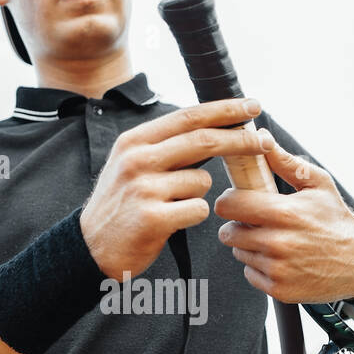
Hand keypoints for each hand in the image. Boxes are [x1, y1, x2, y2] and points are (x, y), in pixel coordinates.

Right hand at [79, 98, 271, 280]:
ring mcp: (144, 189)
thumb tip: (211, 130)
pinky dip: (192, 215)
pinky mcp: (153, 218)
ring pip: (202, 182)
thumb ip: (164, 146)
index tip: (251, 106)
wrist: (91, 247)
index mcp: (134, 141)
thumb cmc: (120, 205)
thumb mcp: (131, 164)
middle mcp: (137, 160)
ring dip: (198, 194)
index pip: (188, 117)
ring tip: (172, 205)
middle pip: (203, 141)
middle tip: (263, 141)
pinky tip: (171, 221)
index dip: (224, 110)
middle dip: (240, 140)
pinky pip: (197, 209)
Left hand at [214, 133, 353, 302]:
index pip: (229, 205)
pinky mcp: (278, 289)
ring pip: (239, 252)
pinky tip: (280, 259)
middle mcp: (277, 243)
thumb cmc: (336, 220)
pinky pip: (250, 274)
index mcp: (284, 213)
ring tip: (274, 240)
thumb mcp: (318, 185)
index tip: (236, 201)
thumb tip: (262, 139)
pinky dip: (259, 267)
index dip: (229, 201)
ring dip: (249, 246)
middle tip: (256, 222)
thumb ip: (286, 163)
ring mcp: (277, 269)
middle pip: (227, 232)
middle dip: (237, 225)